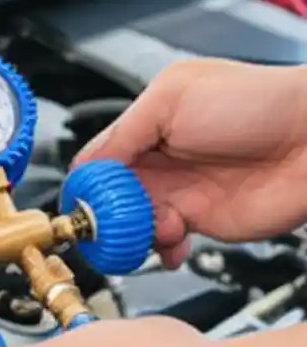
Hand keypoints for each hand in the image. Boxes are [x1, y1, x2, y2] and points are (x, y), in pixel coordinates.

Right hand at [75, 58, 306, 267]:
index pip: (98, 160)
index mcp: (148, 124)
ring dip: (134, 231)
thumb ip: (124, 132)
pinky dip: (160, 249)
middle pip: (110, 195)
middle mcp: (161, 159)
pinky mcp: (202, 220)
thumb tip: (86, 167)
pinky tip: (171, 242)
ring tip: (156, 226)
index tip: (86, 201)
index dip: (88, 182)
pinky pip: (165, 241)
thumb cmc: (260, 103)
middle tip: (111, 222)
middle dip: (106, 213)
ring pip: (133, 222)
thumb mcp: (173, 98)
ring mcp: (180, 191)